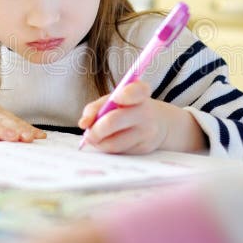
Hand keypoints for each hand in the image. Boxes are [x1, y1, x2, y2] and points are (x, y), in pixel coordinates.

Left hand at [78, 81, 205, 153]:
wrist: (158, 124)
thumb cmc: (128, 109)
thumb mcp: (114, 100)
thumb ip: (96, 108)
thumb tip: (84, 123)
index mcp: (140, 93)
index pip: (136, 91)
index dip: (126, 94)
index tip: (116, 98)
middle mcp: (145, 112)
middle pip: (113, 121)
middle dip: (95, 130)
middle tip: (88, 134)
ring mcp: (147, 132)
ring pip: (113, 142)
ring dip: (99, 142)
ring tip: (98, 138)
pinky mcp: (144, 148)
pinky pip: (119, 151)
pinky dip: (109, 148)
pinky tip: (111, 141)